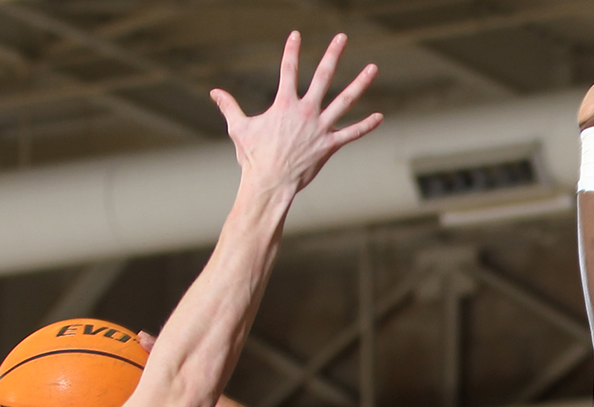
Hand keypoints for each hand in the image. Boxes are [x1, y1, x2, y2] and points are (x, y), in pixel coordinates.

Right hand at [212, 32, 381, 195]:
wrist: (270, 184)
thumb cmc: (254, 158)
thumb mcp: (238, 128)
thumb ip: (229, 107)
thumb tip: (213, 92)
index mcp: (284, 104)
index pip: (287, 70)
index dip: (291, 50)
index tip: (296, 34)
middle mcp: (305, 112)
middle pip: (323, 76)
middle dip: (333, 55)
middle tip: (342, 37)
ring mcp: (320, 128)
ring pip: (345, 101)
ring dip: (360, 83)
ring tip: (373, 67)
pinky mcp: (329, 146)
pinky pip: (351, 134)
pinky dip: (365, 126)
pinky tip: (379, 117)